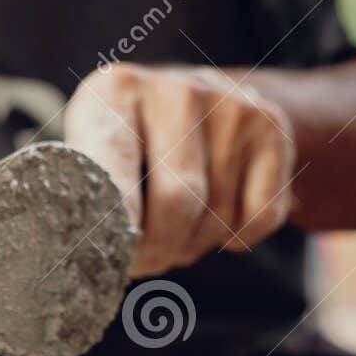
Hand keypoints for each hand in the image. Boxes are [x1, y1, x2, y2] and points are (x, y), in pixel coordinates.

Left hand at [67, 63, 295, 277]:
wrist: (190, 96)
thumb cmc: (127, 143)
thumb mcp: (93, 152)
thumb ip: (87, 198)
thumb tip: (83, 264)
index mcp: (117, 93)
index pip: (118, 182)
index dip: (117, 237)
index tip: (112, 265)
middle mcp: (177, 90)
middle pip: (178, 203)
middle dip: (159, 250)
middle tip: (145, 260)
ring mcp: (231, 104)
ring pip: (218, 217)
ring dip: (194, 244)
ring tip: (176, 230)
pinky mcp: (271, 125)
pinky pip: (261, 216)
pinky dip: (238, 237)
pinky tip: (218, 219)